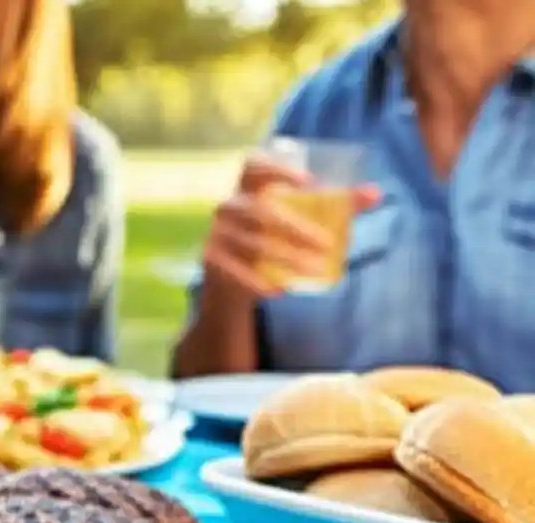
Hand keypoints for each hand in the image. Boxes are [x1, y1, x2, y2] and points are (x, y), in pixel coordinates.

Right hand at [202, 155, 380, 297]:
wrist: (232, 275)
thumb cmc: (273, 236)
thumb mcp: (300, 217)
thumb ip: (336, 204)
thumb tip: (376, 193)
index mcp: (247, 187)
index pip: (253, 166)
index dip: (277, 170)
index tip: (309, 183)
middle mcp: (228, 206)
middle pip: (259, 212)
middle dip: (295, 228)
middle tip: (326, 245)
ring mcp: (216, 232)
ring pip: (252, 244)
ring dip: (285, 258)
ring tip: (314, 270)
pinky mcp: (211, 259)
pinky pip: (233, 270)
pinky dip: (256, 281)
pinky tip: (281, 290)